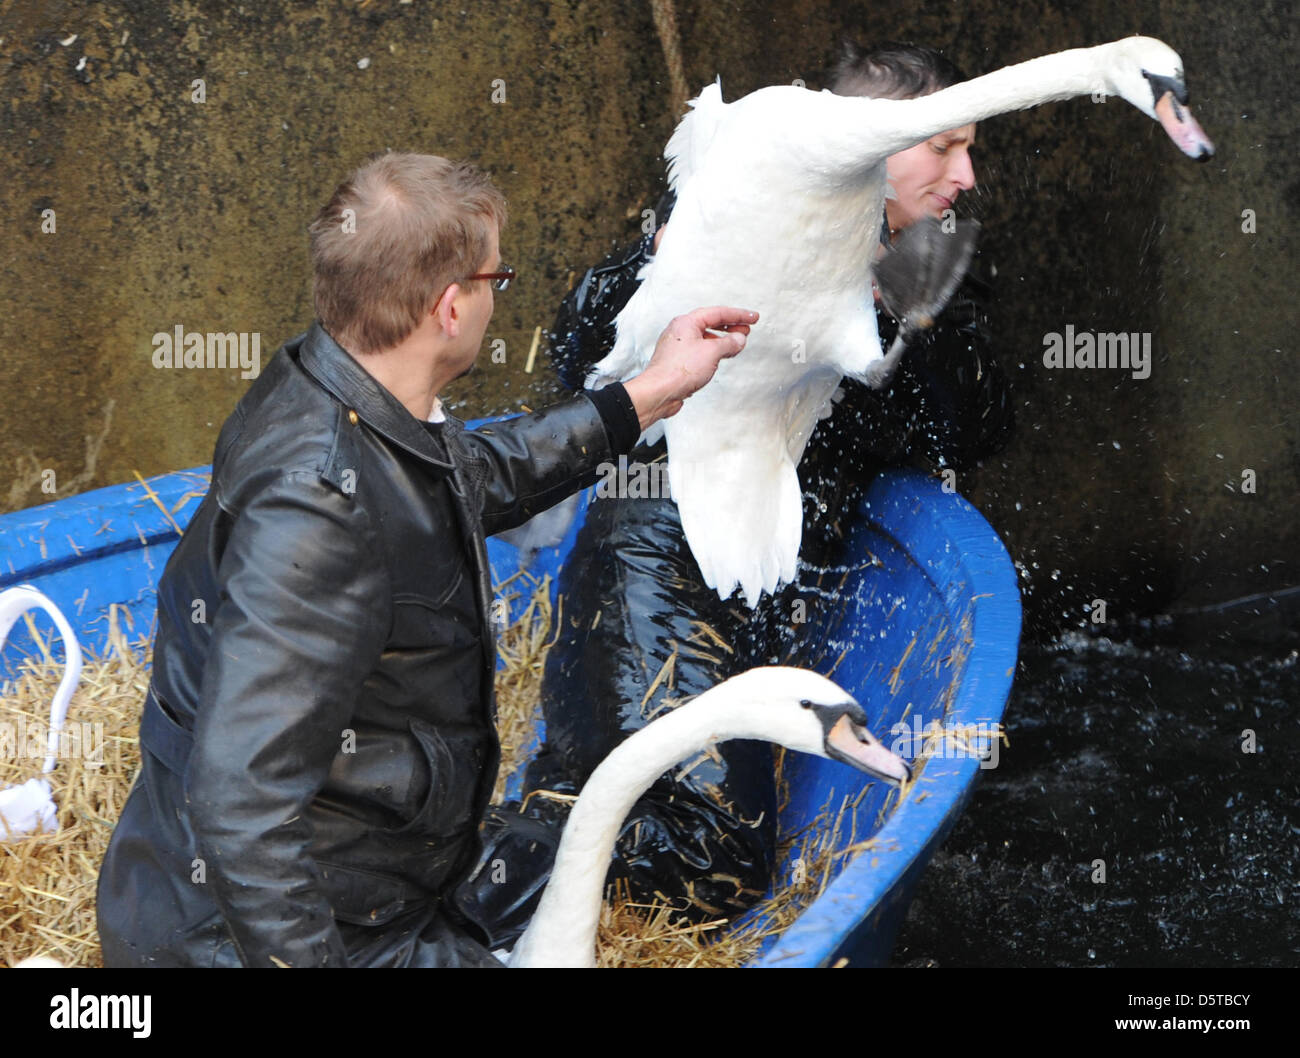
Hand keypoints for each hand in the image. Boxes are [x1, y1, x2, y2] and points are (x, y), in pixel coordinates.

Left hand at [623, 306, 757, 430]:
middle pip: (711, 323)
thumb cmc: (678, 371)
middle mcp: (680, 331)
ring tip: (736, 344)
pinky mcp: (678, 361)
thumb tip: (739, 339)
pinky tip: (720, 358)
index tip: (752, 317)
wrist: (659, 392)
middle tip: (746, 328)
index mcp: (686, 322)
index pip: (718, 313)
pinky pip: (700, 351)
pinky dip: (713, 352)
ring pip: (705, 338)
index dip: (738, 315)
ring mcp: (678, 347)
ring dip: (723, 340)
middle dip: (731, 326)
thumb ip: (729, 343)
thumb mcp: (712, 352)